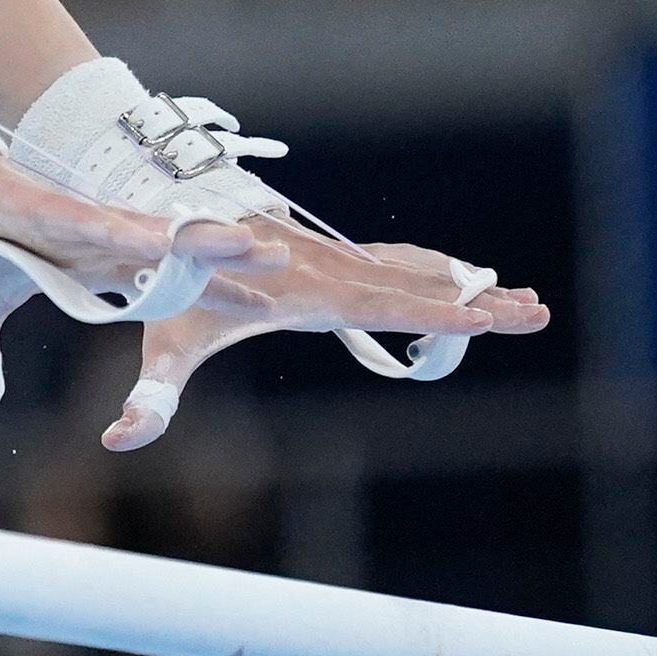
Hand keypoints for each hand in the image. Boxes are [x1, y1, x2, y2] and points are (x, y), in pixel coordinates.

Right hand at [0, 155, 284, 414]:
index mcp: (81, 262)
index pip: (160, 281)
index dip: (208, 291)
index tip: (260, 305)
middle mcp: (89, 238)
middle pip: (172, 254)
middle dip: (226, 260)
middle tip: (283, 262)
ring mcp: (71, 222)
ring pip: (148, 233)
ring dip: (199, 240)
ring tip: (251, 242)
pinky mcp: (44, 209)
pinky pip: (98, 223)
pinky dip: (133, 232)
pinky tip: (169, 238)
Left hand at [97, 224, 550, 451]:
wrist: (166, 215)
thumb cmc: (172, 285)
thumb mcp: (163, 341)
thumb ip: (148, 395)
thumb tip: (120, 440)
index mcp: (305, 294)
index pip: (379, 306)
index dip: (433, 313)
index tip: (483, 315)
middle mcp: (330, 273)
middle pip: (415, 289)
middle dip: (477, 303)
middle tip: (536, 311)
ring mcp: (337, 261)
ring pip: (415, 273)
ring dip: (470, 288)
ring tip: (527, 301)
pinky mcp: (336, 257)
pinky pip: (399, 265)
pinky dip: (441, 274)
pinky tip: (475, 282)